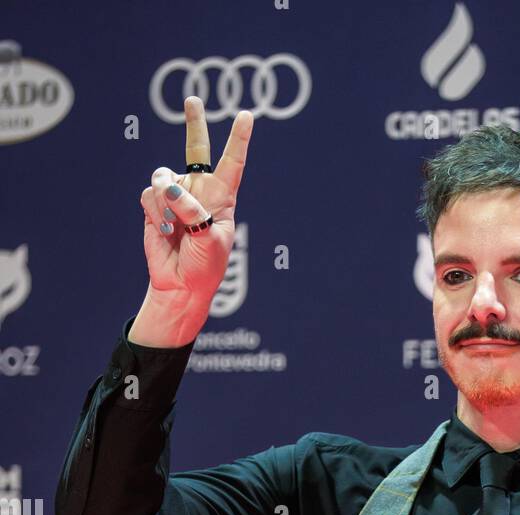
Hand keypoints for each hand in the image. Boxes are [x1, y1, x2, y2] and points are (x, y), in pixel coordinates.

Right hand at [139, 95, 252, 305]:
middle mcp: (198, 190)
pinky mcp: (153, 204)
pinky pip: (149, 194)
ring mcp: (175, 195)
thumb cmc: (205, 265)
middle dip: (194, 123)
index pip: (232, 163)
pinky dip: (155, 212)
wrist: (181, 285)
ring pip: (163, 177)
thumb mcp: (210, 240)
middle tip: (193, 100)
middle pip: (196, 148)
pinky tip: (164, 230)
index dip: (239, 139)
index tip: (246, 115)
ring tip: (174, 228)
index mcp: (222, 197)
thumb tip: (168, 187)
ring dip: (167, 203)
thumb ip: (193, 211)